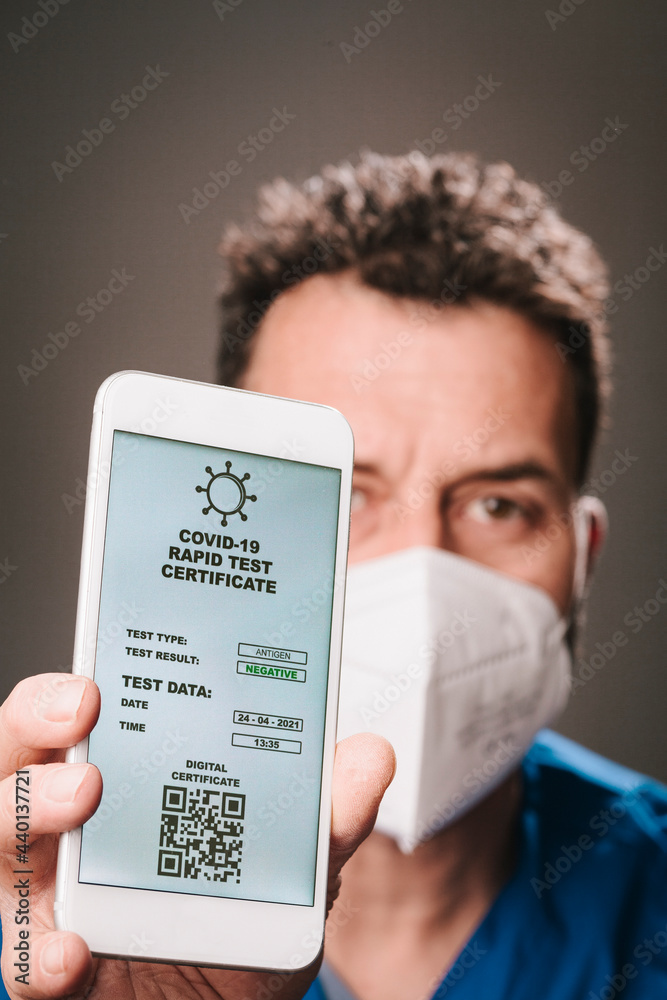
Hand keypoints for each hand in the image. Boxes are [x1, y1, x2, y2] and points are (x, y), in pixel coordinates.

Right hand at [0, 673, 394, 998]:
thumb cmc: (244, 929)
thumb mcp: (297, 865)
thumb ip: (329, 815)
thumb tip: (371, 753)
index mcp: (125, 782)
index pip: (81, 715)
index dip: (72, 683)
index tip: (100, 668)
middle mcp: (72, 830)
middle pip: (18, 756)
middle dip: (37, 717)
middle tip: (86, 705)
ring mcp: (51, 897)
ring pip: (2, 838)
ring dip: (29, 807)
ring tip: (84, 793)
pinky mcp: (49, 967)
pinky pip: (25, 958)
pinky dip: (43, 953)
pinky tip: (77, 951)